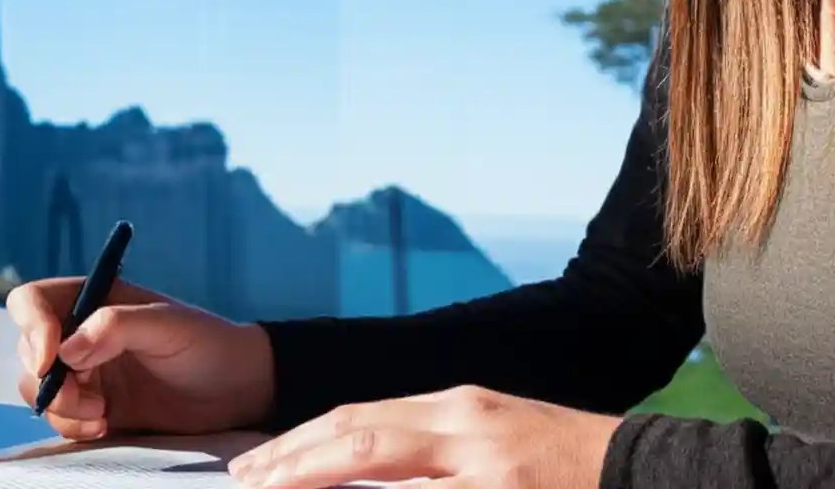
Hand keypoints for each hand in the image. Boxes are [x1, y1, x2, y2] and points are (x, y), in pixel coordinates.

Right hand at [6, 277, 275, 439]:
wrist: (238, 391)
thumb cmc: (208, 344)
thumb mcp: (167, 325)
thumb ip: (116, 326)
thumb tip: (65, 349)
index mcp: (94, 299)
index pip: (33, 301)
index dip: (31, 327)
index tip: (50, 359)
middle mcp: (81, 334)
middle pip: (27, 350)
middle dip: (48, 378)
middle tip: (87, 398)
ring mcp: (86, 373)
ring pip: (38, 388)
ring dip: (61, 406)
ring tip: (102, 415)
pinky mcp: (93, 408)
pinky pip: (59, 418)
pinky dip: (71, 426)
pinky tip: (105, 425)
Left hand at [226, 385, 621, 487]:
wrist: (643, 471)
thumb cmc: (557, 460)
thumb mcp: (489, 438)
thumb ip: (428, 447)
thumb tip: (357, 461)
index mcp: (455, 406)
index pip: (358, 418)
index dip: (302, 441)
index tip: (258, 463)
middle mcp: (464, 426)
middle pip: (357, 435)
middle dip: (292, 460)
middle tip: (244, 481)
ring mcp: (485, 467)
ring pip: (382, 470)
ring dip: (322, 482)